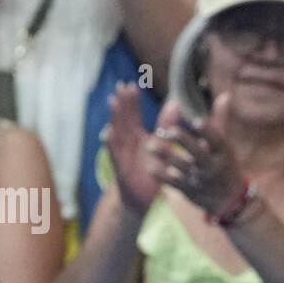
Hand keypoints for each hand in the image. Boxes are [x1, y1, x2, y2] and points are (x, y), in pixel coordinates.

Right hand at [102, 84, 160, 214]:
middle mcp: (126, 143)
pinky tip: (107, 133)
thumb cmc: (150, 169)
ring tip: (112, 102)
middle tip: (120, 86)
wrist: (142, 198)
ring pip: (116, 133)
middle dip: (121, 104)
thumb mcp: (161, 145)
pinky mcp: (121, 168)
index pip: (132, 114)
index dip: (130, 100)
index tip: (130, 84)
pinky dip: (110, 144)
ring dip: (113, 118)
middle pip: (122, 120)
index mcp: (136, 136)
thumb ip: (166, 125)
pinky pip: (115, 154)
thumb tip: (176, 103)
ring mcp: (122, 154)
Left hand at [145, 96, 244, 216]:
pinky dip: (162, 176)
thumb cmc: (225, 163)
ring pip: (182, 167)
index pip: (217, 140)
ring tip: (150, 145)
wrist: (228, 199)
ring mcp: (200, 179)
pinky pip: (174, 183)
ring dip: (166, 156)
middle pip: (198, 153)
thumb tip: (225, 95)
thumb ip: (221, 119)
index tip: (196, 121)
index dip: (208, 131)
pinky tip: (150, 166)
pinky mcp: (189, 190)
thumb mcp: (225, 144)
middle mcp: (212, 165)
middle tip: (169, 130)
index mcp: (223, 151)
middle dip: (184, 142)